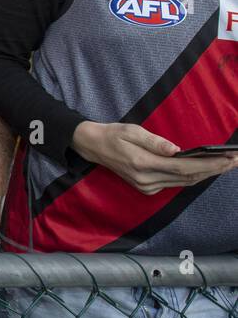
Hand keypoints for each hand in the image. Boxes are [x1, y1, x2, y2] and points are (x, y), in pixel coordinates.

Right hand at [73, 121, 237, 194]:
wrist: (93, 147)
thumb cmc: (113, 134)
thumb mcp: (132, 130)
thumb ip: (154, 142)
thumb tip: (177, 150)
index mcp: (142, 164)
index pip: (184, 167)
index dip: (209, 164)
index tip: (228, 158)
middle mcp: (146, 179)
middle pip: (188, 177)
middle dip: (214, 169)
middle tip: (235, 160)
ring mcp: (146, 186)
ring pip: (184, 182)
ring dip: (207, 174)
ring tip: (227, 164)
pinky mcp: (147, 187)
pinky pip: (176, 183)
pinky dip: (193, 177)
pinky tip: (206, 169)